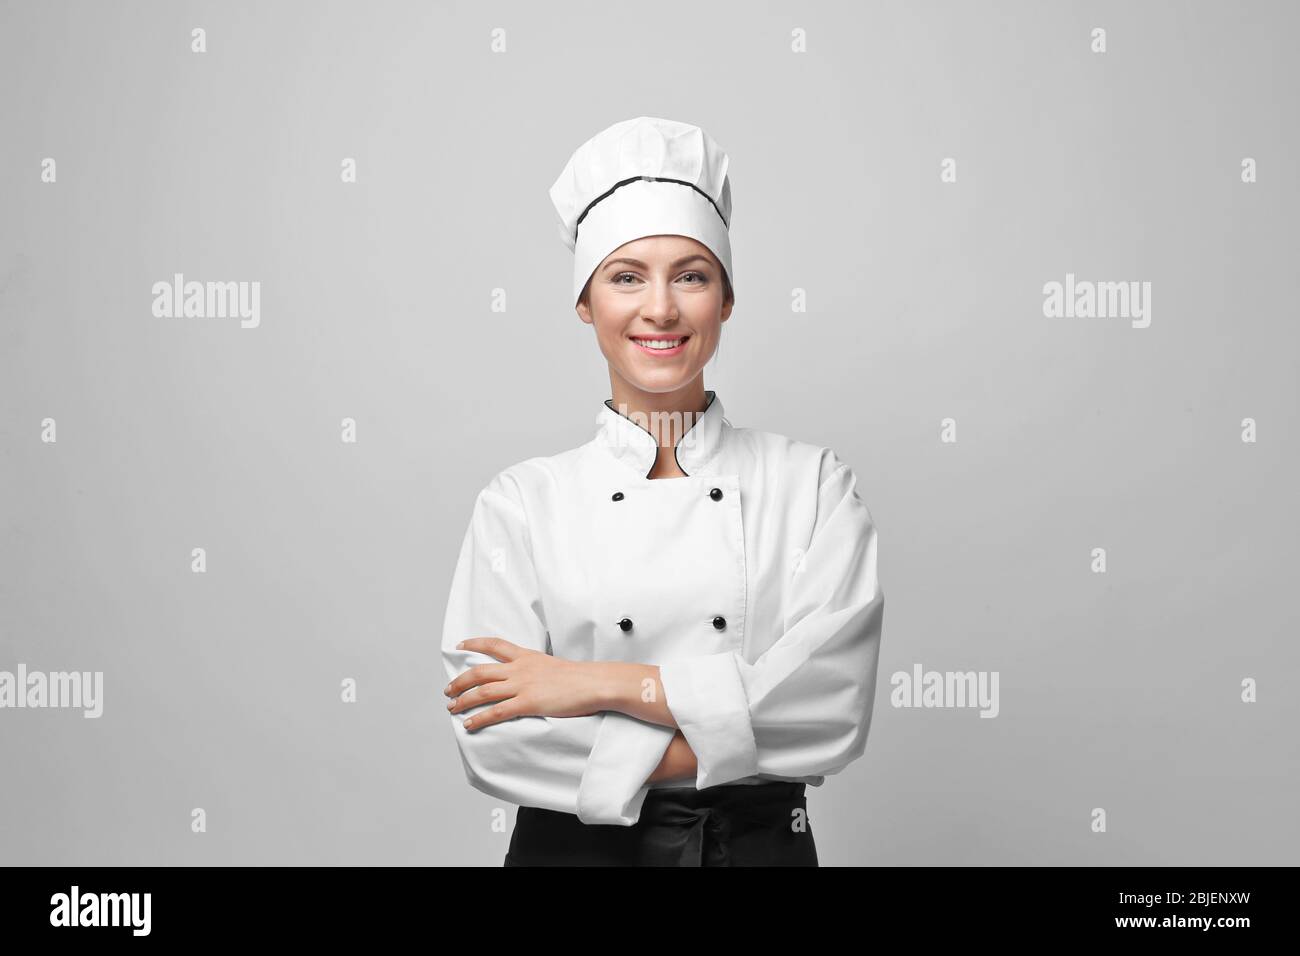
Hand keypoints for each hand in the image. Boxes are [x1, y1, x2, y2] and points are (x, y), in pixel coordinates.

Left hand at [445, 637, 605, 730]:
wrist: (593, 682)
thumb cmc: (580, 677)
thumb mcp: (554, 665)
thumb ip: (538, 670)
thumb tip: (533, 679)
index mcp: (527, 656)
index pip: (494, 645)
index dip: (474, 644)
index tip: (460, 645)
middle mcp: (520, 669)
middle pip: (480, 672)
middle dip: (460, 681)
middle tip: (449, 690)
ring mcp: (522, 686)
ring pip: (483, 692)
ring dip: (463, 700)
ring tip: (452, 708)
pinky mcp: (527, 703)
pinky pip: (496, 712)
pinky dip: (479, 718)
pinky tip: (469, 724)